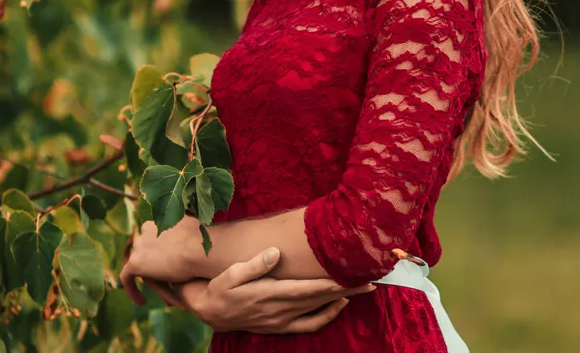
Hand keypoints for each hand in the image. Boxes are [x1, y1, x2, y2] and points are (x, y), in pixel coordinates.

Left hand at [120, 219, 199, 303]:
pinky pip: (127, 277)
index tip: (168, 263)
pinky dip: (132, 289)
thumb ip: (187, 234)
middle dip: (151, 263)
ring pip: (138, 263)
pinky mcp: (135, 262)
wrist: (199, 250)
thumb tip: (192, 240)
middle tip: (164, 281)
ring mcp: (139, 245)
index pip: (154, 236)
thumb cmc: (205, 243)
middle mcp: (147, 229)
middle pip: (144, 248)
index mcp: (161, 220)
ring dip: (147, 277)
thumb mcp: (196, 231)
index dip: (159, 251)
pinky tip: (142, 301)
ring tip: (162, 293)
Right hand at [182, 248, 375, 333]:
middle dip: (347, 289)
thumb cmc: (219, 287)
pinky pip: (310, 325)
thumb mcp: (230, 274)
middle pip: (320, 299)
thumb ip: (253, 265)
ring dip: (342, 301)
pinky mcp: (281, 326)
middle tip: (371, 280)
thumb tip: (274, 253)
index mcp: (269, 294)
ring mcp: (282, 321)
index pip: (308, 288)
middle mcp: (280, 310)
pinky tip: (338, 305)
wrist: (209, 311)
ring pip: (319, 311)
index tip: (351, 274)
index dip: (331, 282)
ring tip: (361, 290)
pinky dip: (327, 316)